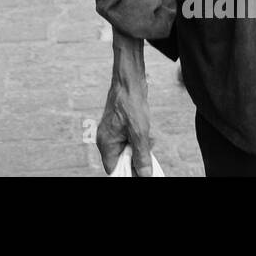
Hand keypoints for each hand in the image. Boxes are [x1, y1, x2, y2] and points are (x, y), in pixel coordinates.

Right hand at [97, 32, 154, 175]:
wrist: (129, 80)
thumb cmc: (131, 103)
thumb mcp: (140, 133)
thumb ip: (141, 157)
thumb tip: (145, 175)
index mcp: (106, 144)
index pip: (114, 171)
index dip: (128, 174)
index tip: (143, 172)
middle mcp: (105, 140)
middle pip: (121, 162)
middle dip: (137, 160)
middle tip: (150, 153)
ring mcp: (111, 133)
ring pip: (127, 151)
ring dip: (140, 150)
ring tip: (150, 141)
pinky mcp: (119, 127)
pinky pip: (129, 141)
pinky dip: (139, 141)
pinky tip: (148, 135)